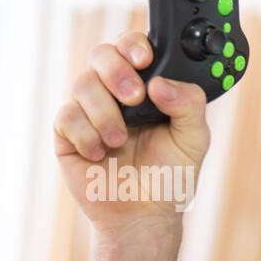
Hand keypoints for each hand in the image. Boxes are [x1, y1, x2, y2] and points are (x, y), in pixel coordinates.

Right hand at [53, 30, 210, 244]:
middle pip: (101, 54)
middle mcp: (114, 92)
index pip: (132, 48)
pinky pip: (67, 116)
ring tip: (119, 141)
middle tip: (134, 99)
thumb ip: (189, 105)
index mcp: (145, 86)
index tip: (144, 61)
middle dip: (116, 72)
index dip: (133, 46)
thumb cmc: (170, 174)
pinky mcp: (67, 132)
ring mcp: (88, 110)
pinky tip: (99, 154)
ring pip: (83, 84)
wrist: (145, 214)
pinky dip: (86, 135)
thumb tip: (160, 83)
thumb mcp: (194, 138)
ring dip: (105, 113)